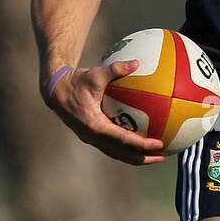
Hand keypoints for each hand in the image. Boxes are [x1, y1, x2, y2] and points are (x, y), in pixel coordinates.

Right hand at [45, 60, 166, 164]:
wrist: (56, 91)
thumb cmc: (76, 81)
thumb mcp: (95, 74)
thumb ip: (116, 68)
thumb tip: (136, 62)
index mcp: (95, 126)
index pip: (124, 140)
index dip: (143, 144)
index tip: (160, 144)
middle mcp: (93, 137)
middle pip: (123, 154)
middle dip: (143, 158)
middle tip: (163, 156)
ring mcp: (92, 139)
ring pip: (117, 154)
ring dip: (136, 157)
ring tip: (155, 156)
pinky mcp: (92, 137)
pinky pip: (113, 147)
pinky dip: (127, 148)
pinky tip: (140, 142)